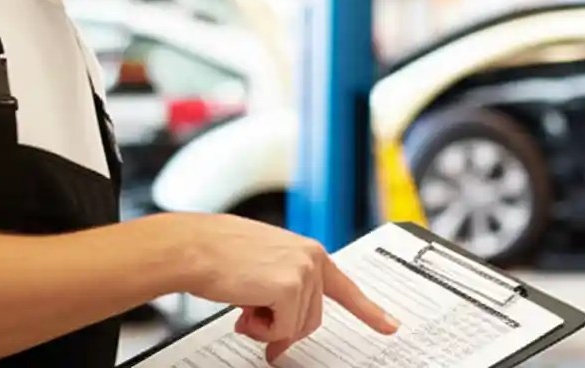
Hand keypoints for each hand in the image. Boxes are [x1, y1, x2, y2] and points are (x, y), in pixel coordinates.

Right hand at [182, 214, 400, 361]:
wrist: (194, 248)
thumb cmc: (219, 255)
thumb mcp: (262, 271)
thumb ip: (282, 295)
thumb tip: (284, 336)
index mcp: (307, 252)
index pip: (345, 287)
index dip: (369, 310)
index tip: (390, 325)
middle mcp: (312, 258)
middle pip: (313, 318)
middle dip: (284, 330)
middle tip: (254, 323)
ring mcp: (304, 271)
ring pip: (298, 327)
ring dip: (267, 327)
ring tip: (244, 305)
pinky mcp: (290, 286)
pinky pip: (283, 330)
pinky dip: (262, 329)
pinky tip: (244, 308)